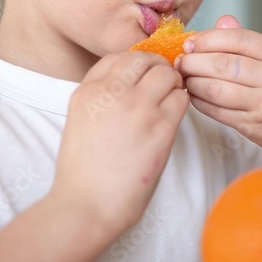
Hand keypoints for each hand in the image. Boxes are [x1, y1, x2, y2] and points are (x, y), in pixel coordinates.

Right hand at [50, 52, 189, 236]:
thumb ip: (101, 98)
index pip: (117, 56)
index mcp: (87, 91)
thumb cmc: (84, 172)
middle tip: (162, 84)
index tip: (142, 76)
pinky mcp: (161, 127)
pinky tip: (174, 115)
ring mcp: (138, 108)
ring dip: (173, 84)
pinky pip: (182, 98)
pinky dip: (182, 101)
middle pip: (145, 59)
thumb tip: (129, 86)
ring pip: (168, 74)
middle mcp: (112, 93)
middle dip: (157, 68)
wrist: (88, 204)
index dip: (136, 63)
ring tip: (169, 100)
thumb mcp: (80, 121)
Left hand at [176, 15, 261, 162]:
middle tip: (180, 62)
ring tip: (185, 79)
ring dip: (194, 83)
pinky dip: (200, 102)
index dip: (208, 39)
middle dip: (194, 62)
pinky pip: (218, 111)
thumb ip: (248, 42)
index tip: (190, 43)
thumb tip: (221, 21)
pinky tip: (194, 96)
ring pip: (217, 89)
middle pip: (223, 64)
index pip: (238, 39)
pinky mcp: (255, 125)